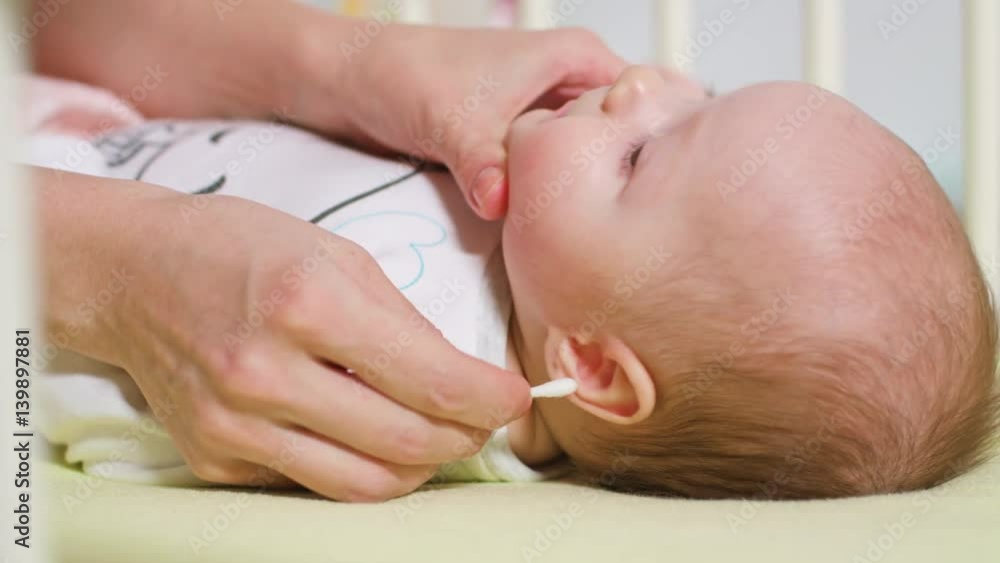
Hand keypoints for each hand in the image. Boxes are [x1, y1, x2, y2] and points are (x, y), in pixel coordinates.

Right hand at [96, 189, 530, 500]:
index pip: (435, 382)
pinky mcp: (214, 458)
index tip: (516, 398)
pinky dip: (352, 462)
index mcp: (310, 303)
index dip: (493, 400)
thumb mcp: (337, 254)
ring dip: (418, 465)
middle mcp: (266, 372)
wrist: (132, 273)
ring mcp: (234, 425)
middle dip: (466, 437)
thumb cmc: (241, 248)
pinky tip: (355, 426)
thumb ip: (405, 323)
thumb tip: (465, 382)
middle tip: (480, 419)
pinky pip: (312, 481)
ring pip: (366, 486)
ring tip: (432, 433)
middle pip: (409, 445)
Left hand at [304, 24, 625, 219]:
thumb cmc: (403, 73)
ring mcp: (545, 113)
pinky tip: (553, 226)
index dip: (654, 148)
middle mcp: (568, 82)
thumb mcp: (455, 121)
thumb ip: (485, 165)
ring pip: (585, 160)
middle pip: (621, 139)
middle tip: (621, 225)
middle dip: (620, 179)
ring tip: (592, 231)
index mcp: (577, 58)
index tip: (646, 196)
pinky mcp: (520, 140)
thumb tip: (502, 203)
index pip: (648, 103)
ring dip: (583, 193)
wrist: (351, 83)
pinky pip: (553, 174)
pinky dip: (553, 197)